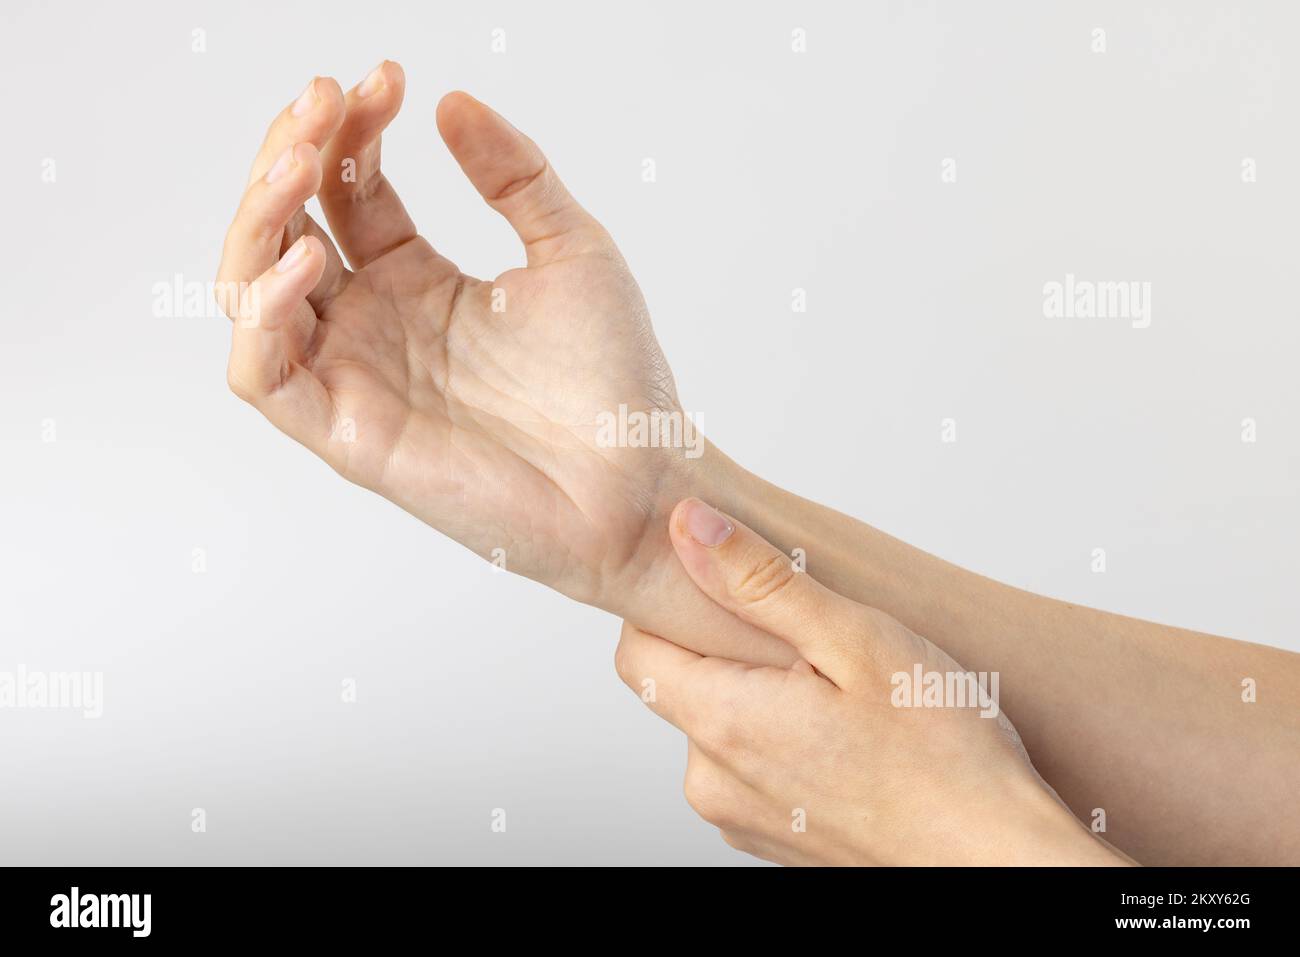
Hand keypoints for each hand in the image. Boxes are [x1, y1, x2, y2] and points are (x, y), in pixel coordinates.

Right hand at [215, 64, 700, 612]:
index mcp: (417, 281)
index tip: (387, 78)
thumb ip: (514, 175)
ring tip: (299, 162)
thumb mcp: (572, 248)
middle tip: (321, 99)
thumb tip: (450, 101)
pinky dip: (263, 315)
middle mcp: (374, 326)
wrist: (637, 478)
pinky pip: (264, 376)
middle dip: (285, 156)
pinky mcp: (351, 437)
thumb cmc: (613, 379)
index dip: (350, 129)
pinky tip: (311, 260)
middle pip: (281, 230)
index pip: (346, 191)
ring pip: (250, 294)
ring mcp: (357, 379)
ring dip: (257, 220)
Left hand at [615, 499, 1129, 865]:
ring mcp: (743, 818)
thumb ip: (760, 582)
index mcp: (723, 725)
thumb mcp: (855, 640)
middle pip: (684, 686)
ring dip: (765, 697)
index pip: (636, 650)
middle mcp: (714, 782)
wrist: (997, 860)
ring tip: (843, 693)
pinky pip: (755, 769)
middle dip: (734, 651)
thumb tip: (688, 527)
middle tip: (816, 642)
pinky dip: (786, 741)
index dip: (673, 609)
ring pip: (723, 726)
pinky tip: (848, 736)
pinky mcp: (775, 838)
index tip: (730, 591)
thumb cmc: (945, 757)